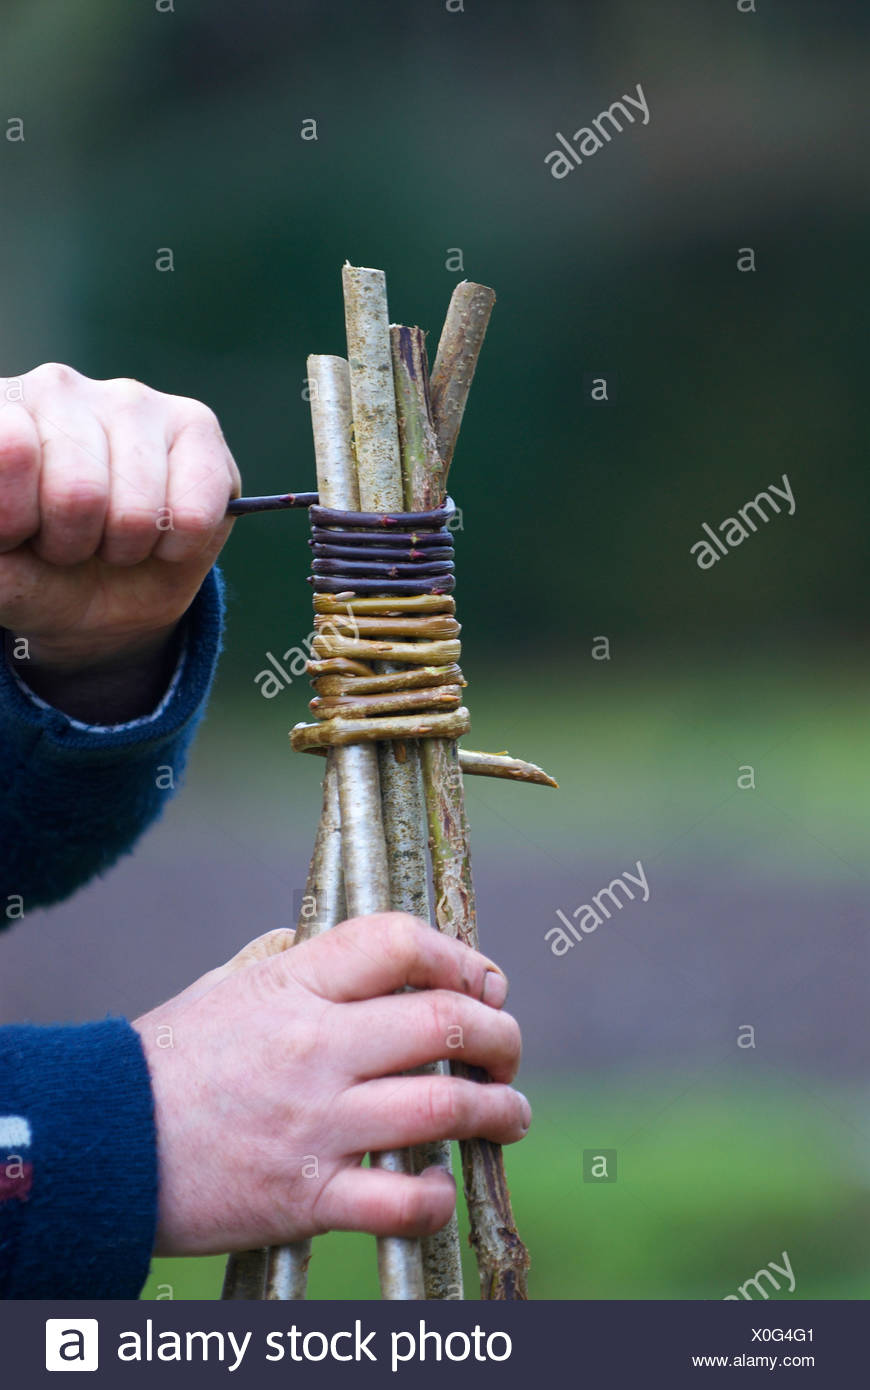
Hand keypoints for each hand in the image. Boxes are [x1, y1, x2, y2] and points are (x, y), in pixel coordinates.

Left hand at [0, 363, 239, 669]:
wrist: (109, 602)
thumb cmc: (42, 573)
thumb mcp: (4, 575)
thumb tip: (13, 463)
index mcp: (0, 415)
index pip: (11, 448)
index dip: (15, 519)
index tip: (16, 535)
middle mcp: (58, 388)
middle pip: (78, 493)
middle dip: (74, 543)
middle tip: (68, 540)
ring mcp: (130, 400)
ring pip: (137, 510)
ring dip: (126, 547)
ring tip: (111, 536)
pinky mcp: (196, 424)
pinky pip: (193, 515)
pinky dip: (177, 547)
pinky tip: (162, 531)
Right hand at [133, 914, 528, 1256]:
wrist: (100, 1143)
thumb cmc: (167, 1059)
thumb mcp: (227, 984)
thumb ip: (294, 959)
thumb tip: (357, 951)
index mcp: (294, 984)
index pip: (401, 943)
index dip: (462, 956)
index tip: (486, 980)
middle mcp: (315, 1047)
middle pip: (445, 1022)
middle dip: (500, 1035)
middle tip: (506, 1050)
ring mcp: (315, 1124)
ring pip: (443, 1109)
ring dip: (498, 1112)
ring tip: (509, 1115)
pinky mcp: (306, 1196)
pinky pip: (400, 1201)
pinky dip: (437, 1196)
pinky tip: (440, 1186)